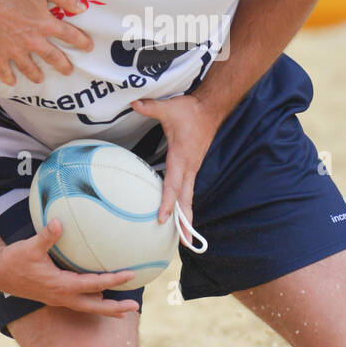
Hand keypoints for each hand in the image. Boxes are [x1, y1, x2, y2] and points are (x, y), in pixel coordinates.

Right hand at [0, 0, 93, 86]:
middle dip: (63, 66)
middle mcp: (33, 41)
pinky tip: (12, 82)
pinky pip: (4, 71)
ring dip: (36, 75)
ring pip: (30, 68)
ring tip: (40, 79)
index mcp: (45, 24)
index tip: (88, 47)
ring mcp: (15, 50)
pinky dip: (8, 78)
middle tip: (68, 71)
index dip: (82, 42)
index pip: (70, 36)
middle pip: (53, 58)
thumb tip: (81, 7)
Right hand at [0, 220, 138, 317]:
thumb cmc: (15, 259)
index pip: (93, 284)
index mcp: (61, 285)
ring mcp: (59, 299)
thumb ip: (47, 236)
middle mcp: (62, 297)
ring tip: (124, 310)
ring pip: (88, 307)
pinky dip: (93, 301)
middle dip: (115, 308)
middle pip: (95, 306)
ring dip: (106, 308)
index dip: (113, 280)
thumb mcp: (30, 247)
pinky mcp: (55, 297)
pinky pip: (80, 302)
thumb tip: (59, 221)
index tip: (130, 274)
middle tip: (135, 307)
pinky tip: (100, 296)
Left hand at [130, 93, 219, 233]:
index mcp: (182, 158)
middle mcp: (189, 167)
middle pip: (187, 199)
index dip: (169, 201)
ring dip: (188, 218)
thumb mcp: (169, 107)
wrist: (211, 109)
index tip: (163, 218)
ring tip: (187, 240)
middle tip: (188, 243)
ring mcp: (193, 169)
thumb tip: (134, 102)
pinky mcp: (193, 167)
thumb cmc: (190, 110)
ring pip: (189, 197)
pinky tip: (182, 217)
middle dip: (187, 222)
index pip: (174, 184)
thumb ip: (151, 107)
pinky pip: (188, 190)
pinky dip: (186, 206)